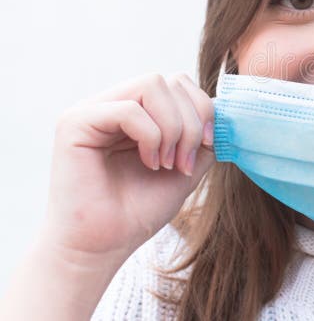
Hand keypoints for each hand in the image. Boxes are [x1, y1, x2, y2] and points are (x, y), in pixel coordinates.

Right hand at [43, 73, 215, 263]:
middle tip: (184, 161)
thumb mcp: (186, 167)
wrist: (102, 247)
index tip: (207, 145)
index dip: (202, 108)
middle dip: (191, 120)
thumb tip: (223, 111)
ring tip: (167, 163)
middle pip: (169, 80)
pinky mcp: (75, 123)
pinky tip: (149, 164)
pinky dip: (151, 136)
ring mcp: (91, 110)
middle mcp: (111, 104)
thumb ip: (202, 136)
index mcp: (136, 111)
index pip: (178, 83)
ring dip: (173, 127)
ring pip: (152, 85)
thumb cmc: (138, 211)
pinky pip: (129, 109)